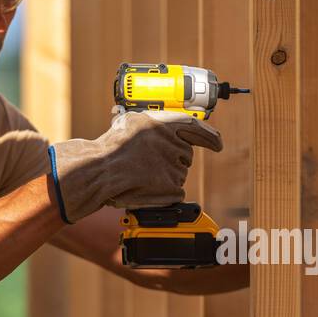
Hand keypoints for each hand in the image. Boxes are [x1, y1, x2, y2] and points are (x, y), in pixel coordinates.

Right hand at [49, 109, 221, 221]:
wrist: (99, 170)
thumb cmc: (110, 148)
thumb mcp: (131, 123)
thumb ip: (154, 125)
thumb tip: (173, 126)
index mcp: (162, 123)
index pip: (195, 127)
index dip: (209, 136)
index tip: (218, 143)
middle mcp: (171, 143)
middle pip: (186, 155)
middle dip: (175, 160)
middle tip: (152, 164)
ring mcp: (173, 165)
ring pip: (180, 174)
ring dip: (167, 176)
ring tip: (144, 175)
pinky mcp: (171, 186)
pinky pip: (177, 192)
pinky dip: (165, 193)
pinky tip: (148, 187)